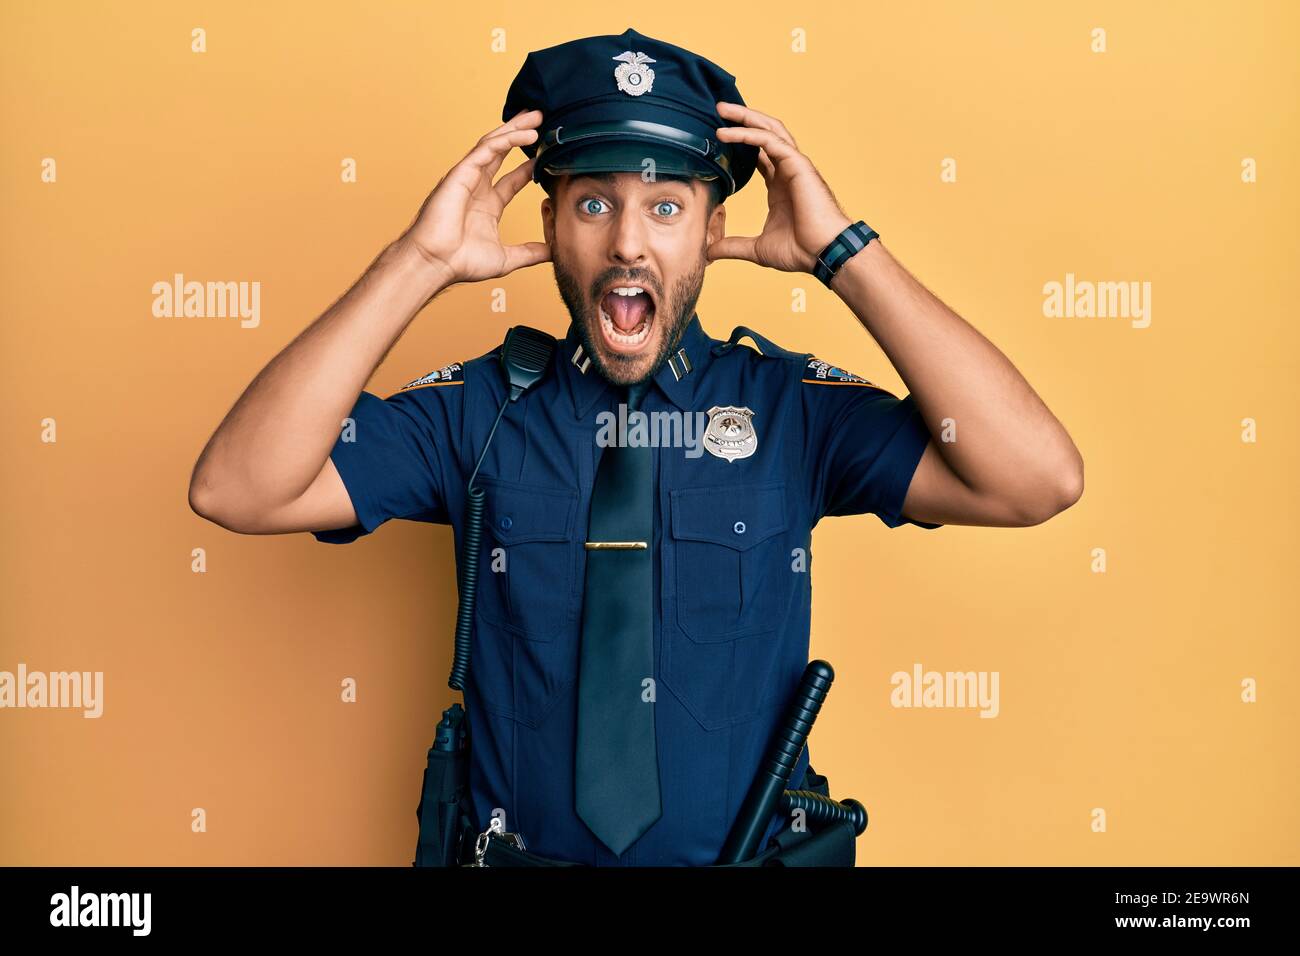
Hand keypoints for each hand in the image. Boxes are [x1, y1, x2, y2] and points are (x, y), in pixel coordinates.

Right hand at [398, 109, 550, 285]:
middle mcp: (477, 187)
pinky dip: (507, 139)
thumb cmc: (461, 262)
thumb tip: (553, 253)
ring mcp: (468, 177)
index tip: (547, 155)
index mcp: (487, 205)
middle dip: (521, 135)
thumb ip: (529, 253)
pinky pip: (487, 149)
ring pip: (494, 144)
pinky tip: (526, 134)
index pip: (512, 179)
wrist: (436, 262)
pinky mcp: (461, 173)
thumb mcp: (506, 259)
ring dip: (516, 129)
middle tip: (541, 119)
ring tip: (536, 117)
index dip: (529, 166)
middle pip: (502, 153)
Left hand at [706, 102, 852, 273]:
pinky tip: (730, 132)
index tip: (719, 135)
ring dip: (746, 117)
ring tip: (722, 111)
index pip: (760, 154)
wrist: (823, 254)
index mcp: (780, 185)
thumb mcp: (757, 249)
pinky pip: (771, 141)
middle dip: (742, 119)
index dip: (742, 141)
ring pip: (769, 129)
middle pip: (764, 133)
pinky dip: (750, 134)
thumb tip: (710, 252)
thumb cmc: (801, 251)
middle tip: (718, 111)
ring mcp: (794, 165)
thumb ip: (733, 246)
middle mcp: (787, 170)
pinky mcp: (798, 165)